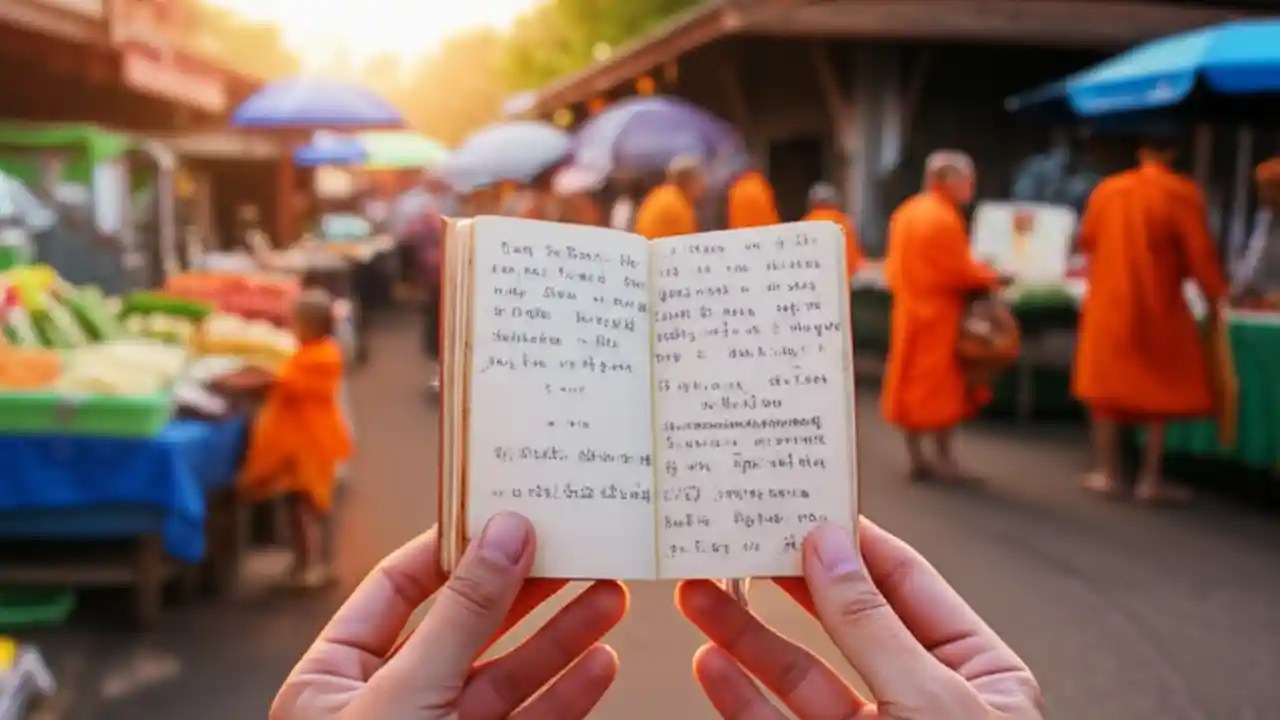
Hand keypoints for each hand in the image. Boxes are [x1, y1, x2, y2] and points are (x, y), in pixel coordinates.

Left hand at [272, 514, 625, 718]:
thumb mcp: (408, 694)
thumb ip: (462, 614)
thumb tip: (505, 531)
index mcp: (336, 678)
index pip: (400, 588)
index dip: (457, 547)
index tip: (510, 511)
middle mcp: (386, 705)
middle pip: (466, 627)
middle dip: (527, 591)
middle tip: (578, 548)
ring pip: (507, 677)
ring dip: (561, 638)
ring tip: (611, 596)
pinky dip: (567, 696)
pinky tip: (601, 663)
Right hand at [678, 520, 1041, 718]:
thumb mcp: (927, 699)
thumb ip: (871, 624)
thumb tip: (829, 541)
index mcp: (977, 674)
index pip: (906, 586)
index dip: (853, 541)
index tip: (801, 501)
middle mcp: (925, 702)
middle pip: (841, 627)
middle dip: (783, 586)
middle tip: (734, 540)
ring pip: (802, 679)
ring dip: (746, 638)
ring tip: (698, 594)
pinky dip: (743, 701)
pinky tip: (711, 667)